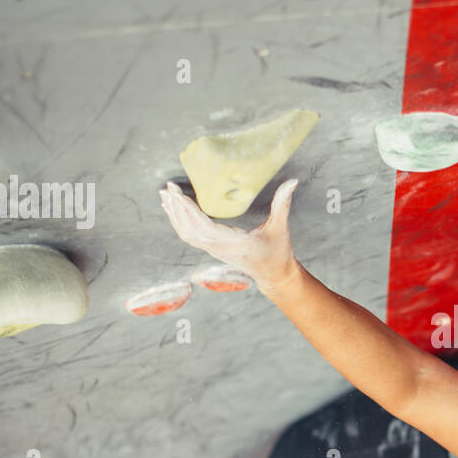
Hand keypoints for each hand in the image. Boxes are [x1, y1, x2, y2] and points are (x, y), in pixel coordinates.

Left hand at [160, 179, 300, 294]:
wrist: (274, 276)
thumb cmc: (278, 253)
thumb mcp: (281, 228)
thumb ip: (283, 203)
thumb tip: (292, 181)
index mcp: (234, 243)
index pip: (204, 227)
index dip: (189, 211)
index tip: (179, 194)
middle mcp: (220, 248)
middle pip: (189, 230)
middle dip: (176, 208)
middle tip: (168, 188)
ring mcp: (214, 250)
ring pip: (186, 234)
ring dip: (174, 215)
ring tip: (165, 196)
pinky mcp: (212, 249)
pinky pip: (189, 237)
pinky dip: (178, 222)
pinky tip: (173, 209)